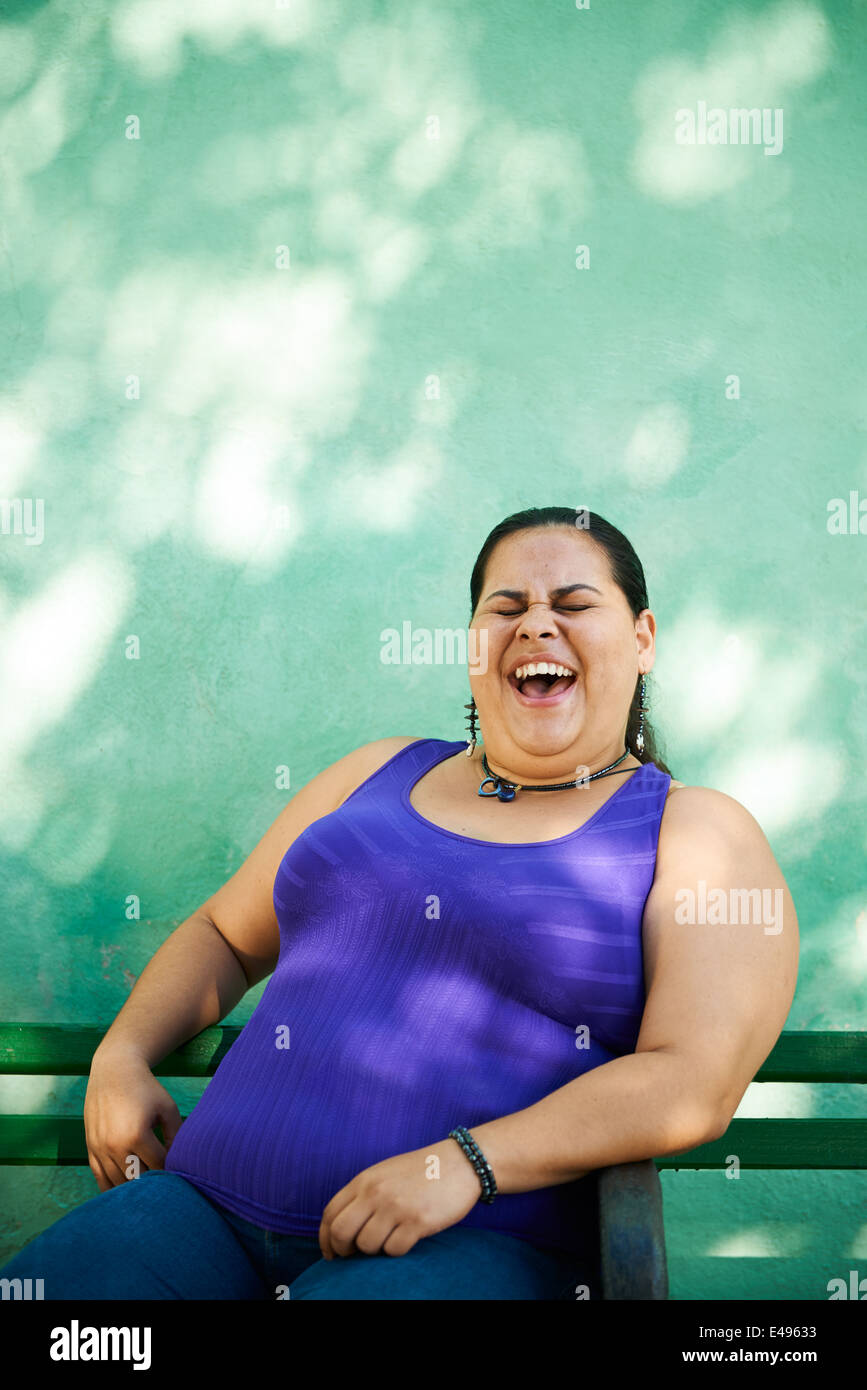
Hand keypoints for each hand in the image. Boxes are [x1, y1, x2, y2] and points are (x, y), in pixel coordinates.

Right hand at [83, 1045, 183, 1190]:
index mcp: (136, 1135)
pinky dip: (113, 1188)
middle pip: (139, 1178)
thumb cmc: (145, 1088)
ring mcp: (100, 1149)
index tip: (179, 1168)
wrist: (113, 1071)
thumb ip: (177, 1135)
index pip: (158, 1165)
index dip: (171, 1169)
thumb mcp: (167, 1108)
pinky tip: (125, 1192)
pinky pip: (100, 1178)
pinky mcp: (91, 1149)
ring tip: (149, 1185)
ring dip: (135, 1186)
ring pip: (119, 1182)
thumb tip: (181, 1163)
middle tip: (165, 1181)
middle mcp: (114, 1146)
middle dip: (154, 1181)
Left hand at [318, 1137, 482, 1258]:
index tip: (331, 1253)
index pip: (330, 1214)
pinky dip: (396, 1250)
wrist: (459, 1162)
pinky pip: (394, 1250)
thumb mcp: (384, 1173)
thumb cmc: (420, 1171)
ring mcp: (396, 1207)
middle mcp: (376, 1192)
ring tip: (387, 1240)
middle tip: (353, 1255)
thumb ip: (363, 1194)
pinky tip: (406, 1239)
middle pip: (341, 1232)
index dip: (325, 1238)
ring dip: (374, 1250)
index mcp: (365, 1180)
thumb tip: (342, 1228)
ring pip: (367, 1245)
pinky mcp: (417, 1221)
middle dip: (343, 1250)